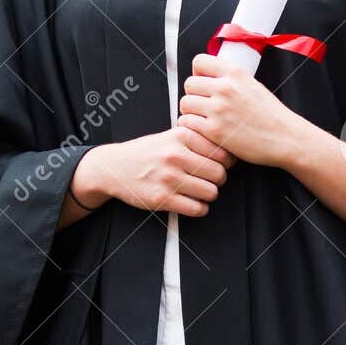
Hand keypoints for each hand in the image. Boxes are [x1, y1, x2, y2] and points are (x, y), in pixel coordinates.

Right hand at [69, 125, 233, 218]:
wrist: (114, 167)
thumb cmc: (146, 152)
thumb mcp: (170, 136)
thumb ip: (197, 139)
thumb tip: (231, 152)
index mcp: (180, 136)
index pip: (222, 153)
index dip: (226, 162)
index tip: (219, 164)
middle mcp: (175, 155)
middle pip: (219, 174)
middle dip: (218, 179)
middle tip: (209, 179)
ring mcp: (168, 178)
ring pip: (211, 192)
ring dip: (209, 195)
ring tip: (199, 190)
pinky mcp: (162, 199)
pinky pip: (197, 208)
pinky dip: (199, 208)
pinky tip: (192, 201)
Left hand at [178, 52, 305, 167]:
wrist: (286, 138)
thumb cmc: (270, 115)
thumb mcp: (252, 84)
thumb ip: (229, 78)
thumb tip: (206, 75)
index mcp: (235, 73)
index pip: (199, 61)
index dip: (198, 73)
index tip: (204, 84)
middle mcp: (225, 88)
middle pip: (189, 84)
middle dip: (194, 95)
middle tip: (204, 106)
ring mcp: (219, 109)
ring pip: (185, 103)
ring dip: (191, 112)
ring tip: (204, 119)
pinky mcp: (215, 130)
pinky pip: (186, 123)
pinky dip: (192, 128)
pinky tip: (204, 131)